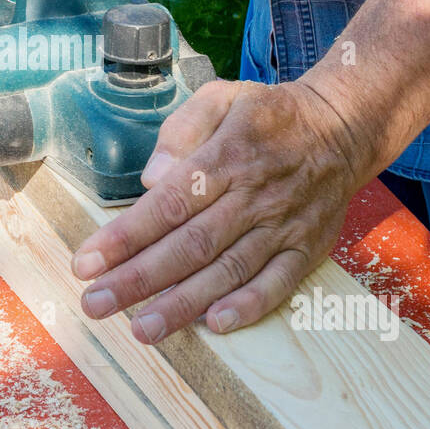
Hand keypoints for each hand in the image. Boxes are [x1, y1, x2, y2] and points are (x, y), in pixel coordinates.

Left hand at [70, 79, 367, 343]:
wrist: (342, 127)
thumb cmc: (268, 116)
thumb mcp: (222, 98)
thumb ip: (181, 131)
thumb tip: (152, 178)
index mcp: (226, 156)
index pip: (169, 203)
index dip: (126, 236)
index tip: (87, 263)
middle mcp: (253, 195)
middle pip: (190, 244)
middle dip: (139, 279)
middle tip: (96, 304)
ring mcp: (282, 226)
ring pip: (228, 269)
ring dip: (184, 303)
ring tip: (142, 329)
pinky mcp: (306, 248)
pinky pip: (278, 283)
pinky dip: (249, 306)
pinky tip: (214, 325)